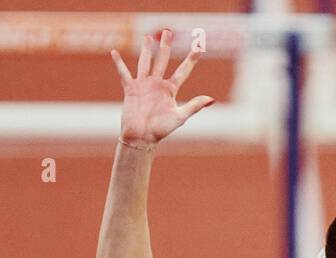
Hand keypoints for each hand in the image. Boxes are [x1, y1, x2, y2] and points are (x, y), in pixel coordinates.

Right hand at [110, 29, 213, 144]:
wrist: (141, 137)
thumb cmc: (161, 130)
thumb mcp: (180, 117)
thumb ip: (194, 106)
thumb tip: (212, 99)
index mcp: (170, 90)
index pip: (183, 71)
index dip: (191, 60)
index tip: (199, 48)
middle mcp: (157, 85)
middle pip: (162, 60)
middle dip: (165, 46)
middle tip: (168, 31)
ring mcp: (143, 85)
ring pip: (145, 62)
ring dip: (146, 49)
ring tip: (147, 37)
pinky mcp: (130, 89)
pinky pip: (124, 73)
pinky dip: (119, 63)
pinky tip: (114, 52)